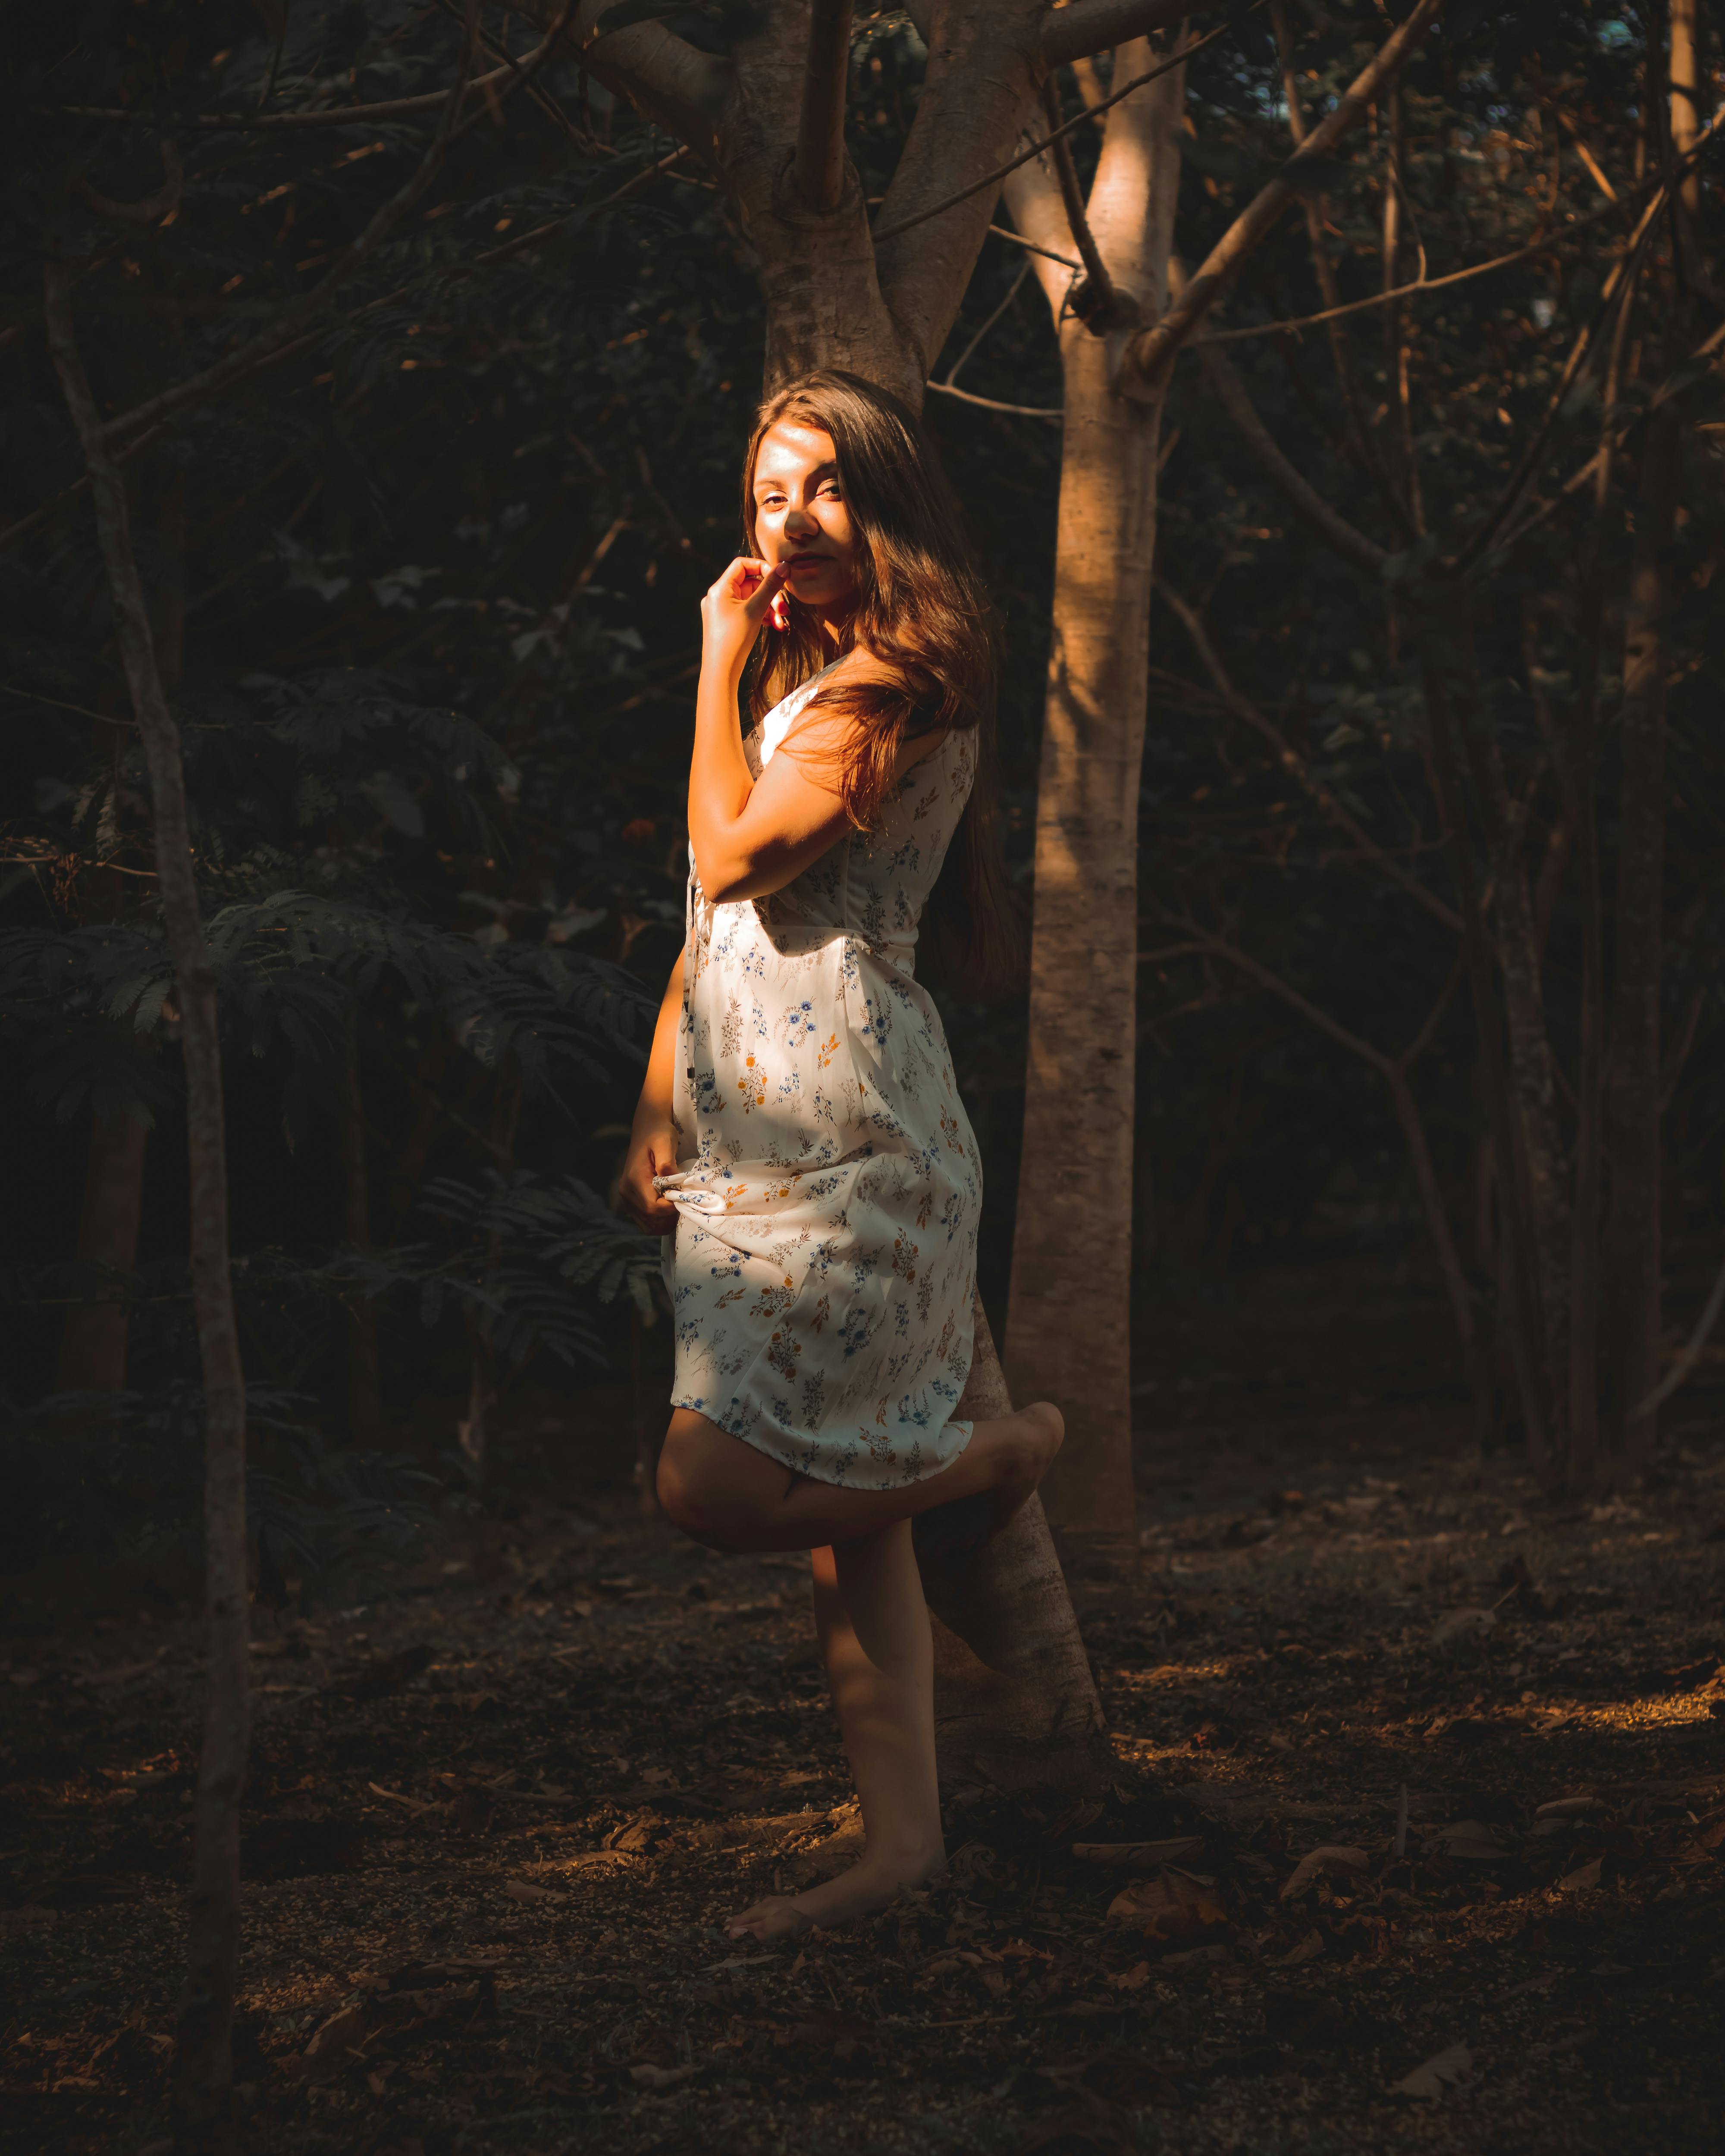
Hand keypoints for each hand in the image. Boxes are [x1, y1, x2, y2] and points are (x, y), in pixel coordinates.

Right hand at [618, 1120, 680, 1235]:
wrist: (647, 1129)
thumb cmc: (659, 1134)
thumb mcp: (665, 1143)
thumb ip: (667, 1163)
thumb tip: (671, 1181)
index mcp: (634, 1179)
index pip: (653, 1208)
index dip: (671, 1209)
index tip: (683, 1198)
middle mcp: (627, 1191)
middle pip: (650, 1219)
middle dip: (669, 1217)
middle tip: (683, 1203)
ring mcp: (627, 1197)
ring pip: (646, 1224)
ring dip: (664, 1222)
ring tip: (676, 1207)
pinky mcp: (630, 1199)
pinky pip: (644, 1220)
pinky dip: (658, 1221)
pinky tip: (668, 1210)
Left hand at [700, 555, 788, 675]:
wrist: (721, 672)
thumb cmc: (734, 640)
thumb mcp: (755, 610)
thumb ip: (770, 586)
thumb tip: (785, 565)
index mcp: (720, 589)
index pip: (742, 565)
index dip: (762, 567)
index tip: (780, 577)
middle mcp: (718, 597)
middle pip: (750, 584)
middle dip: (771, 595)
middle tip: (785, 609)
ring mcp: (722, 611)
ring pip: (752, 600)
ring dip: (769, 608)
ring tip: (781, 622)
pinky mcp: (728, 624)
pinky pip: (748, 612)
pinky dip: (762, 617)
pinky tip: (774, 626)